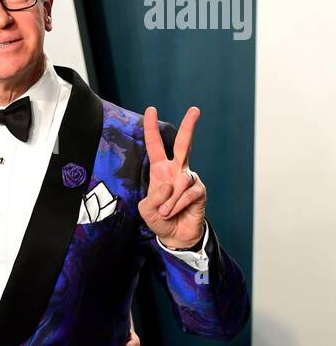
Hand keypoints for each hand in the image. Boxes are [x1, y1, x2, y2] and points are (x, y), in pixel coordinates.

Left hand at [138, 106, 206, 248]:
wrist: (175, 236)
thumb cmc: (160, 219)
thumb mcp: (146, 210)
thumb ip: (153, 197)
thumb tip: (169, 184)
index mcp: (160, 171)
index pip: (155, 146)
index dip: (151, 129)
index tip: (150, 110)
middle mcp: (177, 170)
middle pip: (184, 144)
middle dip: (189, 127)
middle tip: (195, 110)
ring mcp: (189, 179)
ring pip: (180, 181)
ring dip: (170, 200)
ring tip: (165, 212)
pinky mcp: (199, 191)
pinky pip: (187, 194)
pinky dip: (178, 205)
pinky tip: (174, 212)